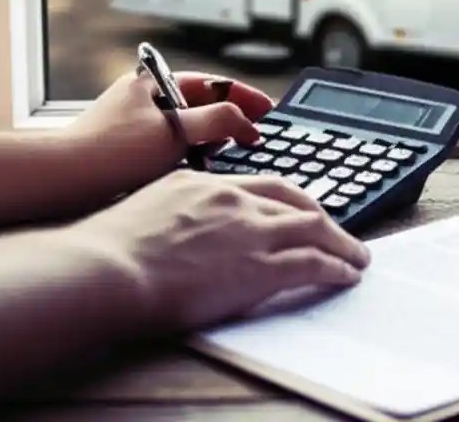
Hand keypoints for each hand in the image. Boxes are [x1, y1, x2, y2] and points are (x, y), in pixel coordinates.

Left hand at [66, 71, 274, 191]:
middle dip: (230, 118)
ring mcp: (135, 124)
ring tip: (230, 153)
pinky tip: (198, 171)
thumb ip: (218, 121)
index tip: (269, 111)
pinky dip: (190, 154)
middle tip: (255, 134)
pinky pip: (172, 146)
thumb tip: (248, 123)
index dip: (244, 97)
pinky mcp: (129, 149)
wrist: (61, 180)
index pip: (212, 83)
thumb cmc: (112, 151)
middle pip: (201, 104)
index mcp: (153, 83)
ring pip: (187, 127)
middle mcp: (144, 98)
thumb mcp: (175, 131)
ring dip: (211, 139)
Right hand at [69, 169, 370, 330]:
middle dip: (323, 218)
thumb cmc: (105, 252)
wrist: (102, 269)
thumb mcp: (143, 212)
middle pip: (295, 202)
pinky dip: (336, 267)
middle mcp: (233, 200)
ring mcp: (249, 231)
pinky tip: (345, 275)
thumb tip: (175, 233)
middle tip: (339, 233)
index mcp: (203, 183)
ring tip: (356, 257)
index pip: (262, 185)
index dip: (289, 200)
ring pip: (314, 229)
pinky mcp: (259, 267)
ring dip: (342, 244)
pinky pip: (313, 263)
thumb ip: (171, 215)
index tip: (302, 210)